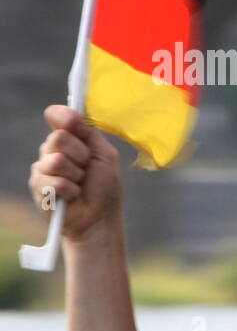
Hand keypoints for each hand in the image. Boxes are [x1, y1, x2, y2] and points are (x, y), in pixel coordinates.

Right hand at [29, 104, 122, 241]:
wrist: (100, 216)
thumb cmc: (104, 187)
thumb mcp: (105, 155)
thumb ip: (90, 134)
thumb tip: (72, 113)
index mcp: (70, 139)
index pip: (57, 117)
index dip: (63, 117)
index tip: (73, 123)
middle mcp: (52, 150)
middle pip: (58, 138)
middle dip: (81, 155)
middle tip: (88, 168)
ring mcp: (42, 168)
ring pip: (56, 160)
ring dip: (77, 175)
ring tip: (80, 183)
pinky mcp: (38, 187)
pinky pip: (54, 181)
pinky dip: (71, 190)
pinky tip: (73, 195)